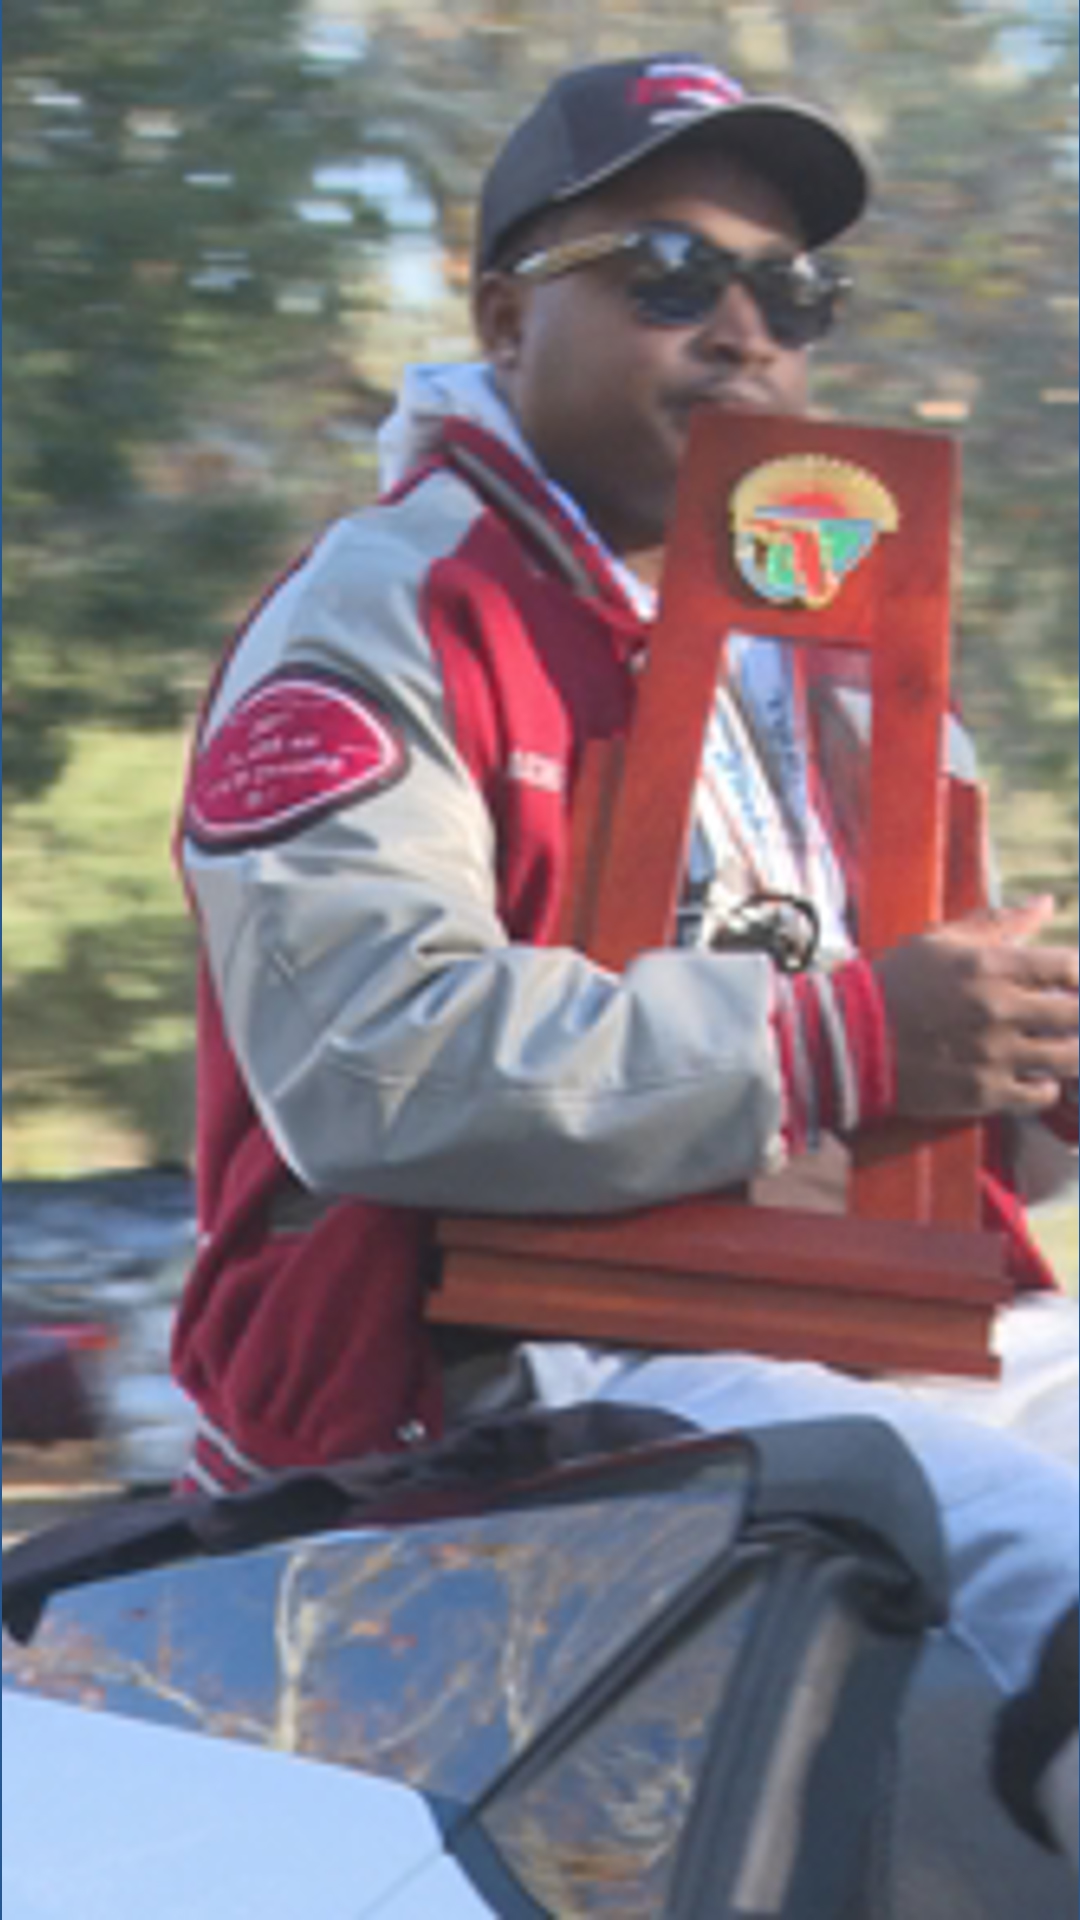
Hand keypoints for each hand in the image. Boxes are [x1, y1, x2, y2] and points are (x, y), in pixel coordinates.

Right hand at [873, 897, 1078, 1121]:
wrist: (849, 1039)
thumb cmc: (896, 982)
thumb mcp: (942, 940)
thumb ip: (1000, 922)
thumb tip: (1047, 903)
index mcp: (989, 965)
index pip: (1070, 967)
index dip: (1077, 976)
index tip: (1068, 983)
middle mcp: (997, 1009)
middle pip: (1077, 1013)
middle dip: (1077, 1012)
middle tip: (1065, 1015)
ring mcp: (992, 1054)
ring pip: (1069, 1057)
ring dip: (1070, 1050)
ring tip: (1057, 1046)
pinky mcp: (983, 1093)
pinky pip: (1042, 1094)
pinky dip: (1046, 1086)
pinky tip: (1034, 1076)